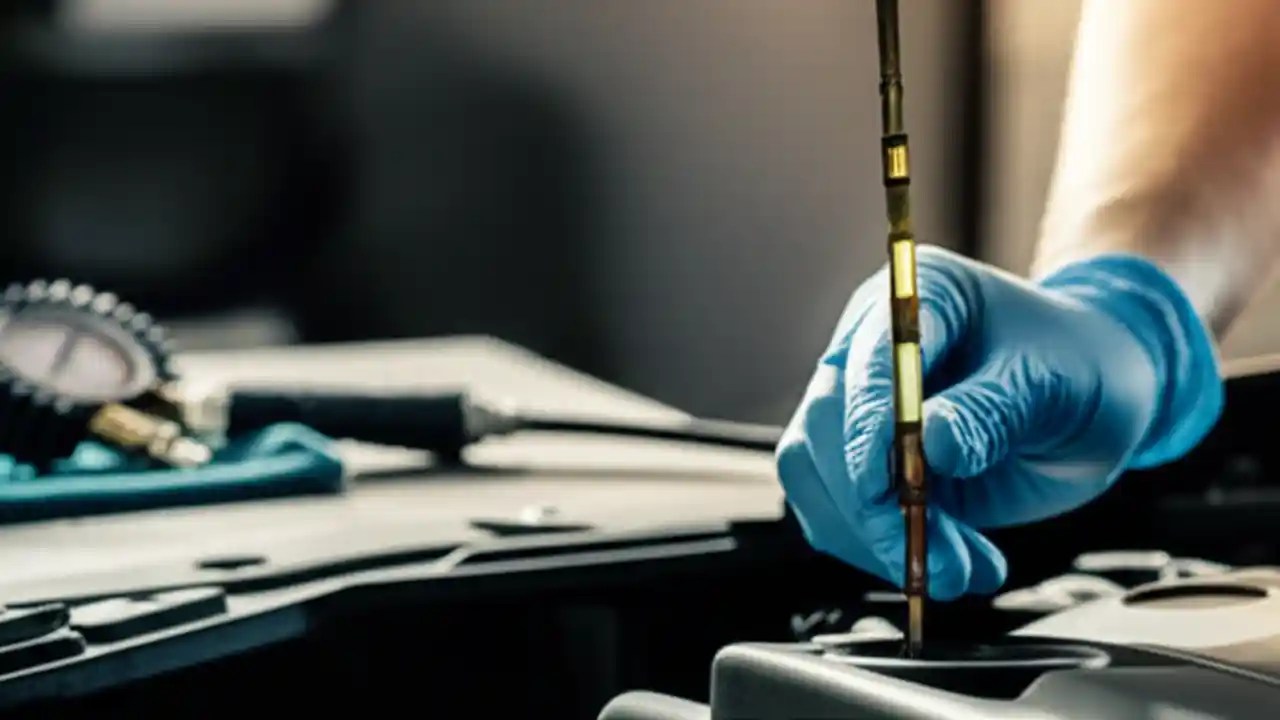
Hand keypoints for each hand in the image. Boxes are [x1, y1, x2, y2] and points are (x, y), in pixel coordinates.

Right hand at [776, 245, 1220, 598]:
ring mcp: (861, 409)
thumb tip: (934, 445)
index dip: (866, 429)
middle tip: (940, 563)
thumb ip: (993, 411)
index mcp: (912, 300)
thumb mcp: (1055, 382)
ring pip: (819, 479)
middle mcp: (868, 350)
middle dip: (873, 507)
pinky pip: (843, 516)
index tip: (881, 491)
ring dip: (876, 540)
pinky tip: (949, 565)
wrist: (1098, 393)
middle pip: (825, 427)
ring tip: (957, 571)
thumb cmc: (1079, 364)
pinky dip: (886, 552)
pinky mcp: (867, 465)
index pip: (866, 364)